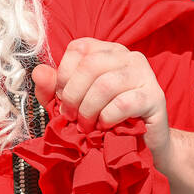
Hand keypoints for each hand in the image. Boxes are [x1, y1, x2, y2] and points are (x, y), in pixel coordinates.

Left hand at [31, 37, 171, 165]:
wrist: (141, 145)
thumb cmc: (104, 121)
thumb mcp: (72, 104)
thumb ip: (52, 89)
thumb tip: (38, 72)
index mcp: (107, 51)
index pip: (78, 48)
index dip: (63, 75)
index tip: (61, 98)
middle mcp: (128, 56)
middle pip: (90, 65)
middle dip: (73, 96)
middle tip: (71, 117)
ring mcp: (144, 74)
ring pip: (105, 84)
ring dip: (89, 110)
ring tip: (87, 126)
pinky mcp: (155, 97)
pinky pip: (123, 103)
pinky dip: (107, 118)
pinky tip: (105, 126)